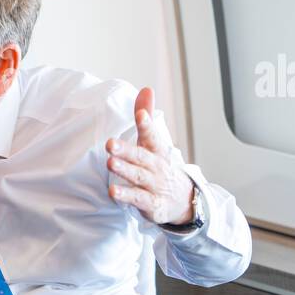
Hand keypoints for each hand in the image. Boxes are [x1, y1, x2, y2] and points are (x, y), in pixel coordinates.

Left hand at [105, 87, 194, 225]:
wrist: (184, 201)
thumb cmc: (162, 168)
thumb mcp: (155, 143)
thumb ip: (147, 118)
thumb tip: (145, 90)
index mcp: (158, 151)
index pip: (153, 136)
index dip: (147, 125)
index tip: (139, 114)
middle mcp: (157, 167)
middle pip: (142, 157)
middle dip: (126, 150)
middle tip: (110, 143)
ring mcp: (155, 186)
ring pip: (139, 177)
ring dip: (125, 170)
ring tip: (110, 163)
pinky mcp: (152, 204)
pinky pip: (138, 199)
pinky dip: (126, 195)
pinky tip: (113, 191)